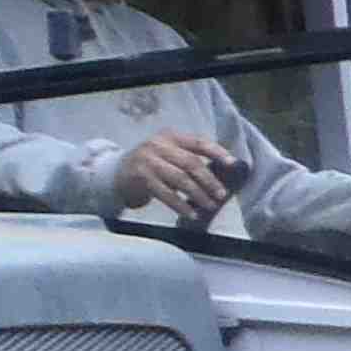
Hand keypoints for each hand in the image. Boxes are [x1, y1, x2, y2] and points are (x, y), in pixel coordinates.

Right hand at [114, 132, 235, 221]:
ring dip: (198, 194)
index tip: (233, 164)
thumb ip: (189, 158)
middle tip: (222, 194)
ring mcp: (148, 161)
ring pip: (180, 178)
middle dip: (209, 180)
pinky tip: (192, 214)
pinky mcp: (141, 178)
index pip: (198, 142)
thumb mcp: (168, 154)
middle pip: (191, 163)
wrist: (117, 172)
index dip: (217, 152)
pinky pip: (166, 194)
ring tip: (210, 205)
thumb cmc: (152, 164)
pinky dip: (181, 205)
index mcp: (170, 137)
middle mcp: (158, 145)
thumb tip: (223, 174)